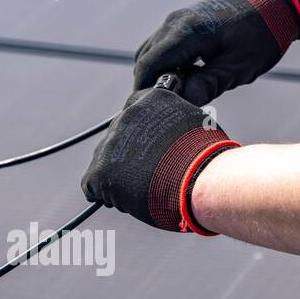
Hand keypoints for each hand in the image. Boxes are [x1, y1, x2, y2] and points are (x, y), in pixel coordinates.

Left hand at [81, 85, 237, 233]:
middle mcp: (127, 115)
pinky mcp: (101, 169)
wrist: (202, 180)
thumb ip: (176, 123)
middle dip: (130, 156)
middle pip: (119, 138)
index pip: (134, 113)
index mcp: (152, 99)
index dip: (142, 136)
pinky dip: (104, 194)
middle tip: (153, 174)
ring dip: (120, 175)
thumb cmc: (208, 160)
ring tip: (146, 188)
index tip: (153, 150)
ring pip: (106, 161)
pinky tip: (126, 199)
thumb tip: (174, 133)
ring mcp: (112, 142)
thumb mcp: (197, 125)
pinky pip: (92, 185)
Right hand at [132, 0, 299, 106]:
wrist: (277, 1)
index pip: (148, 66)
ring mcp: (178, 19)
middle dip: (149, 86)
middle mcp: (175, 21)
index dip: (146, 92)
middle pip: (145, 60)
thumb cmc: (262, 35)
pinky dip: (166, 64)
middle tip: (166, 111)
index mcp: (186, 31)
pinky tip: (185, 78)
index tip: (154, 114)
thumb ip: (207, 85)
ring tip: (178, 96)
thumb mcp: (238, 66)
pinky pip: (163, 46)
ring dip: (158, 75)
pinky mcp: (184, 21)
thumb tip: (179, 104)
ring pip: (151, 53)